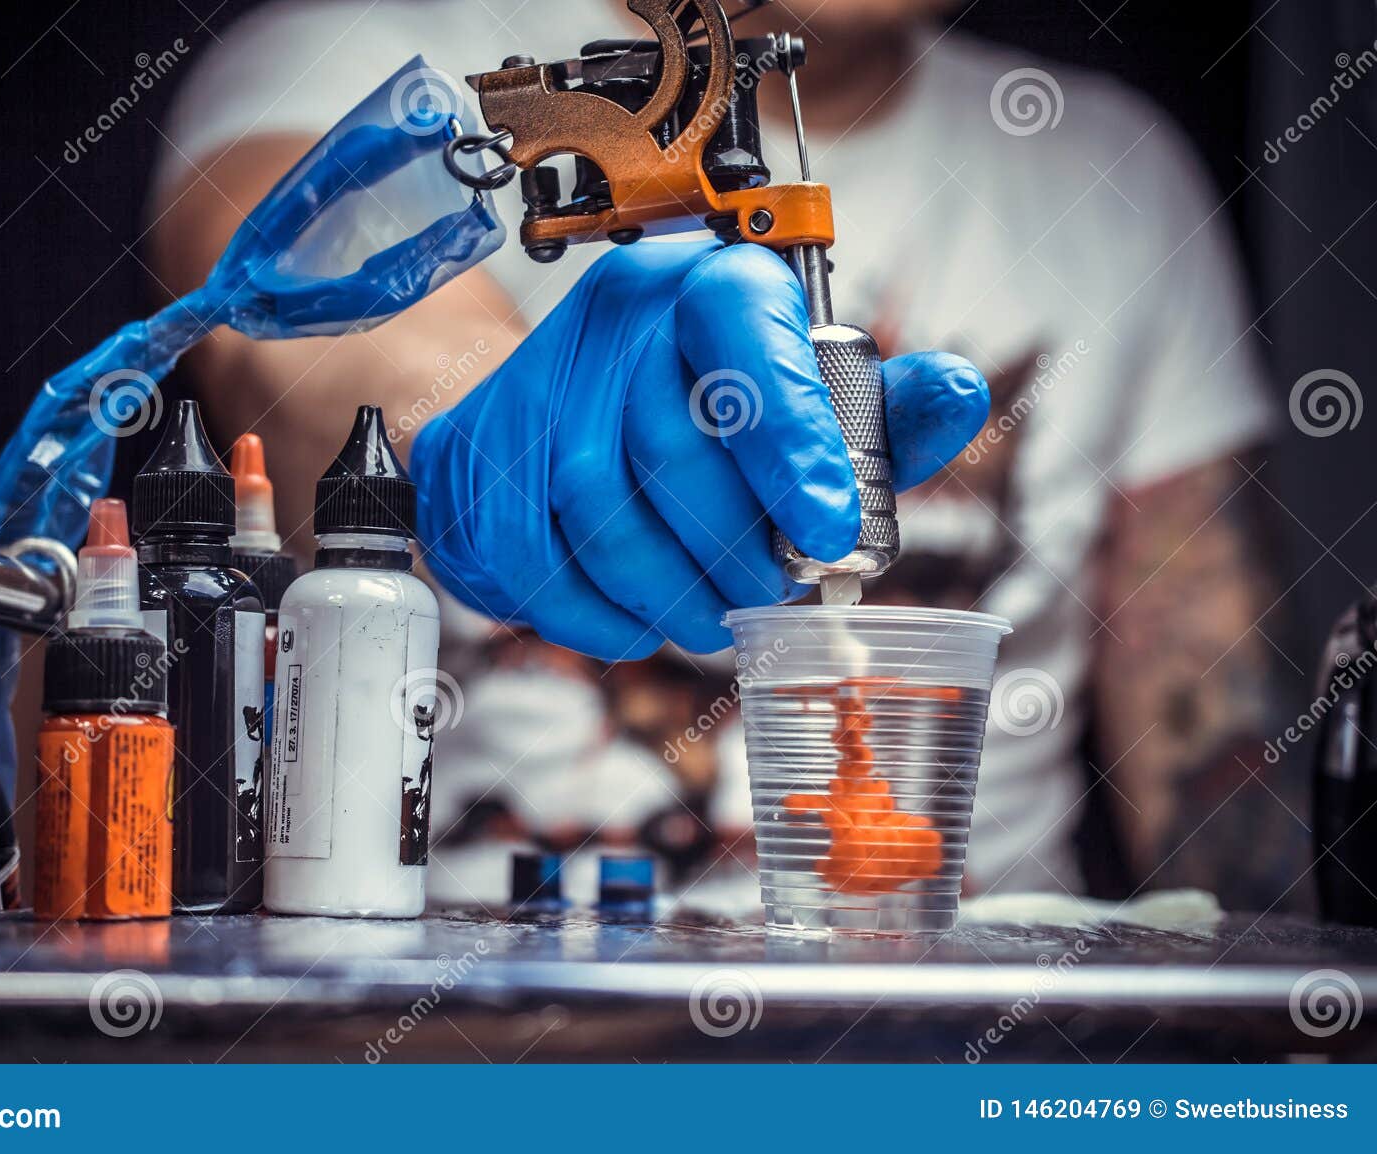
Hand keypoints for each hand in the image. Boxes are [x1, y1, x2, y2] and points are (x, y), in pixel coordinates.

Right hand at [411, 240, 988, 658]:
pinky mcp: (480, 459)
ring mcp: (536, 385)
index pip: (742, 332)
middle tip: (769, 594)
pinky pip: (535, 557)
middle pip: (664, 443)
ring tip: (710, 616)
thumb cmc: (691, 413)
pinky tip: (637, 620)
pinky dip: (597, 613)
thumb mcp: (801, 401)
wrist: (541, 413)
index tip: (828, 536)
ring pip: (596, 508)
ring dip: (665, 589)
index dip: (790, 440)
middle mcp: (614, 317)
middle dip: (729, 545)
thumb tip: (959, 394)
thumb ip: (878, 413)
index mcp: (705, 286)